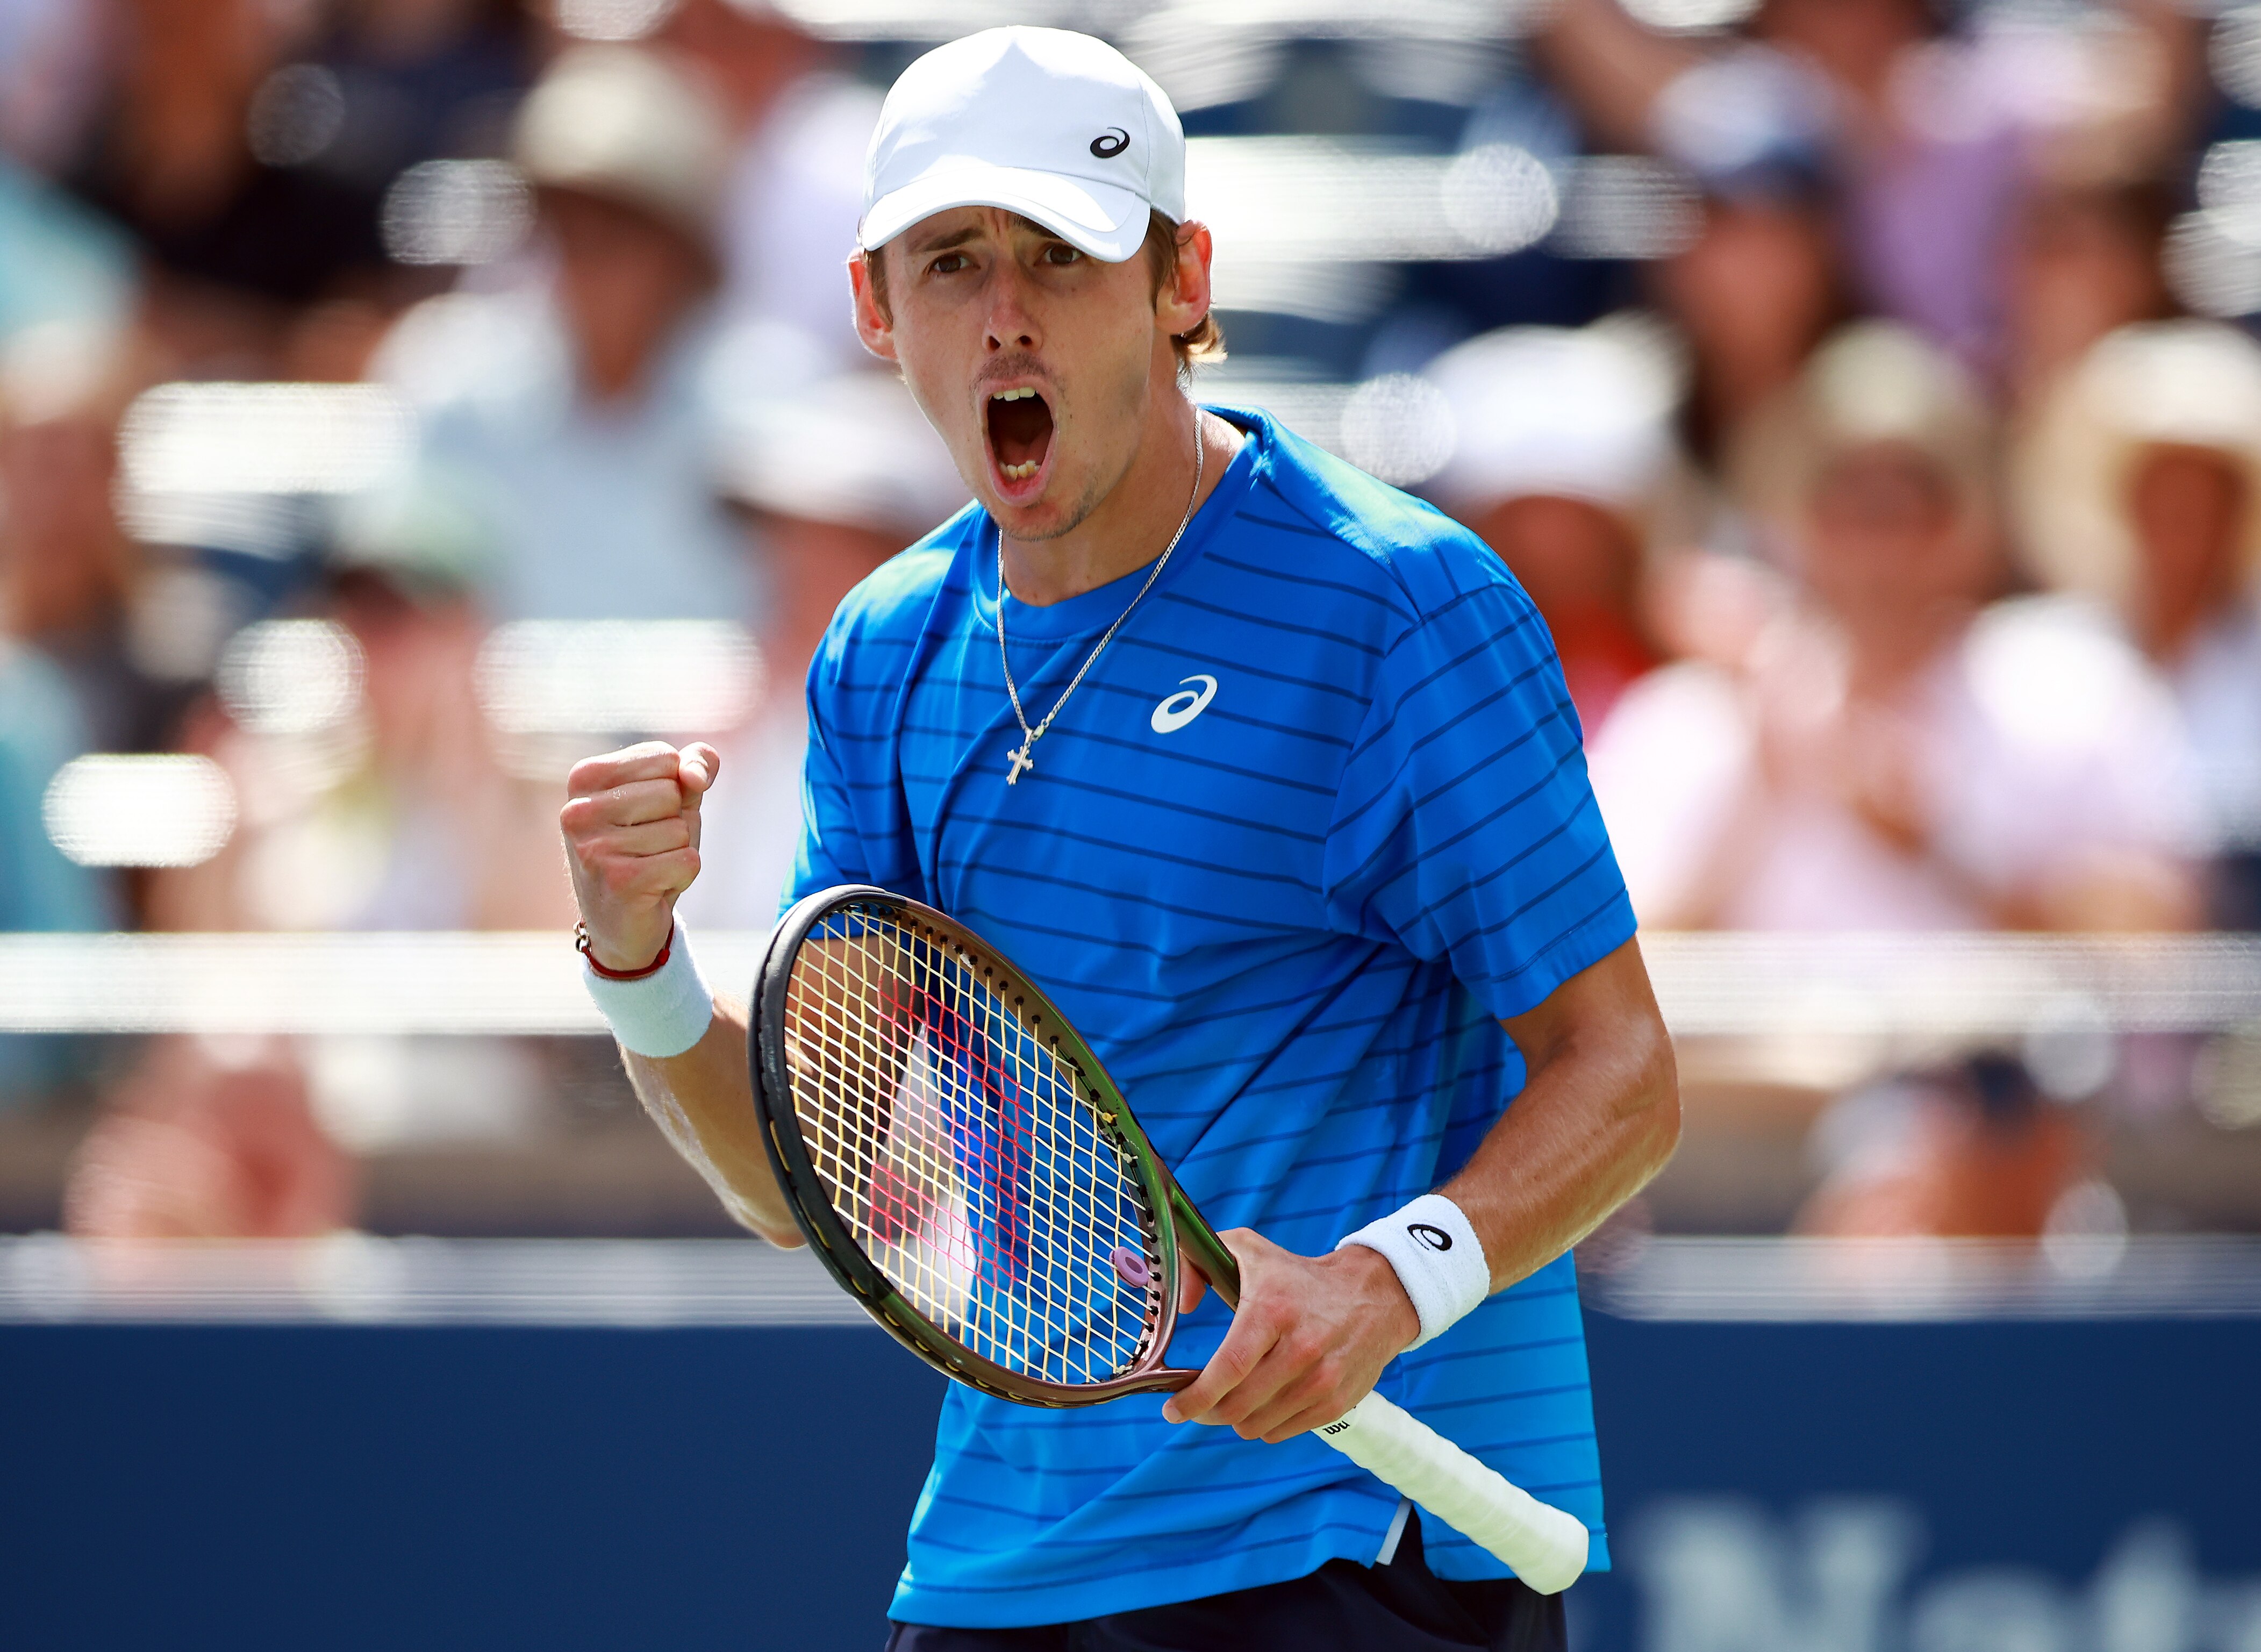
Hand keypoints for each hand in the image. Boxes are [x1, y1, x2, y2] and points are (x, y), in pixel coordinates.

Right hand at [560, 741, 718, 971]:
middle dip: (675, 820)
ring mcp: (594, 848)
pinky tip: (654, 888)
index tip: (647, 815)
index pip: (663, 757)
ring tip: (648, 867)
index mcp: (585, 777)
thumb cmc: (647, 849)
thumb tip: (695, 776)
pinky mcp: (619, 881)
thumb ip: (695, 765)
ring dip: (677, 850)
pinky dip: (683, 875)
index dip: (675, 788)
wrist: (621, 923)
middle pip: (672, 792)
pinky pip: (687, 861)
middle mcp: (578, 810)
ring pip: (679, 829)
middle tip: (648, 847)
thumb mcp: (674, 798)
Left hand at [1160, 1229, 1419, 1443]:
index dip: (1196, 1396)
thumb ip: (1199, 1262)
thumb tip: (1183, 1306)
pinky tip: (1262, 1402)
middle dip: (1206, 1412)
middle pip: (1237, 1405)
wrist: (1375, 1296)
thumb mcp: (1248, 1250)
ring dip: (1234, 1418)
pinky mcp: (1336, 1403)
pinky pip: (1281, 1432)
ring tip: (1231, 1399)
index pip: (1229, 1366)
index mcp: (1273, 1310)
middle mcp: (1301, 1349)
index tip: (1172, 1408)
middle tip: (1195, 1405)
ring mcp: (1321, 1380)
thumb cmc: (1299, 1276)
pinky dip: (1263, 1424)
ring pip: (1256, 1425)